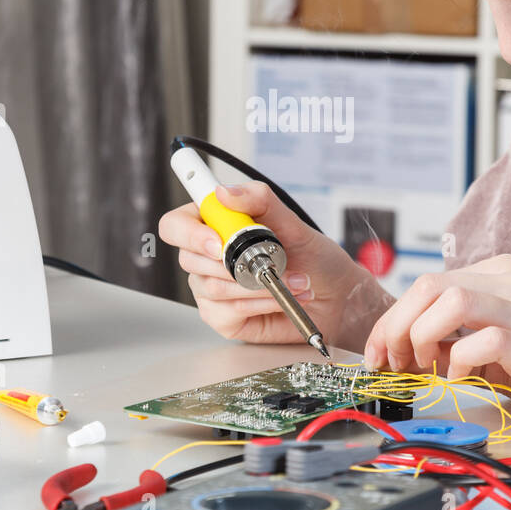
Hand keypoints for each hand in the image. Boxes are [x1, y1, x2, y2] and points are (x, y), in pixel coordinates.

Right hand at [158, 181, 370, 346]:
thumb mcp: (293, 222)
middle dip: (235, 263)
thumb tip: (224, 192)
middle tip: (274, 260)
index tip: (218, 242)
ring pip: (211, 287)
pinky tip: (278, 299)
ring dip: (256, 284)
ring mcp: (211, 288)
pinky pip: (226, 311)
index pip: (176, 224)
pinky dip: (258, 304)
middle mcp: (207, 256)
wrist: (335, 296)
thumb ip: (260, 200)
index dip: (189, 233)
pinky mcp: (222, 317)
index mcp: (215, 224)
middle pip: (188, 258)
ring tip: (289, 280)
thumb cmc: (313, 257)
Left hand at [363, 254, 510, 421]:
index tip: (378, 353)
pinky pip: (484, 340)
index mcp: (499, 272)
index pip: (427, 283)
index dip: (391, 318)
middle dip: (396, 326)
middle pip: (430, 286)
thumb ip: (450, 330)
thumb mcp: (490, 338)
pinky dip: (460, 361)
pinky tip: (464, 379)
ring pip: (452, 301)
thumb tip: (397, 344)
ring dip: (423, 337)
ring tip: (427, 367)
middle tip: (392, 362)